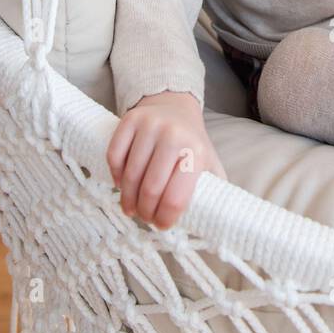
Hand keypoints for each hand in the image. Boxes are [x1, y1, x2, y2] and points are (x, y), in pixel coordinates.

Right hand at [107, 90, 227, 229]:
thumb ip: (215, 189)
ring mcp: (150, 125)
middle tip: (144, 218)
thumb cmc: (191, 143)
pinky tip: (121, 184)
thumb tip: (218, 220)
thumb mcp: (209, 163)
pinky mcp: (130, 119)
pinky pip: (114, 156)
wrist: (174, 107)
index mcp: (196, 151)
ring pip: (131, 175)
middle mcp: (174, 135)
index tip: (161, 225)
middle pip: (151, 189)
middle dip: (145, 212)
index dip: (165, 218)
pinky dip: (115, 175)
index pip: (176, 197)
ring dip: (128, 199)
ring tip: (131, 208)